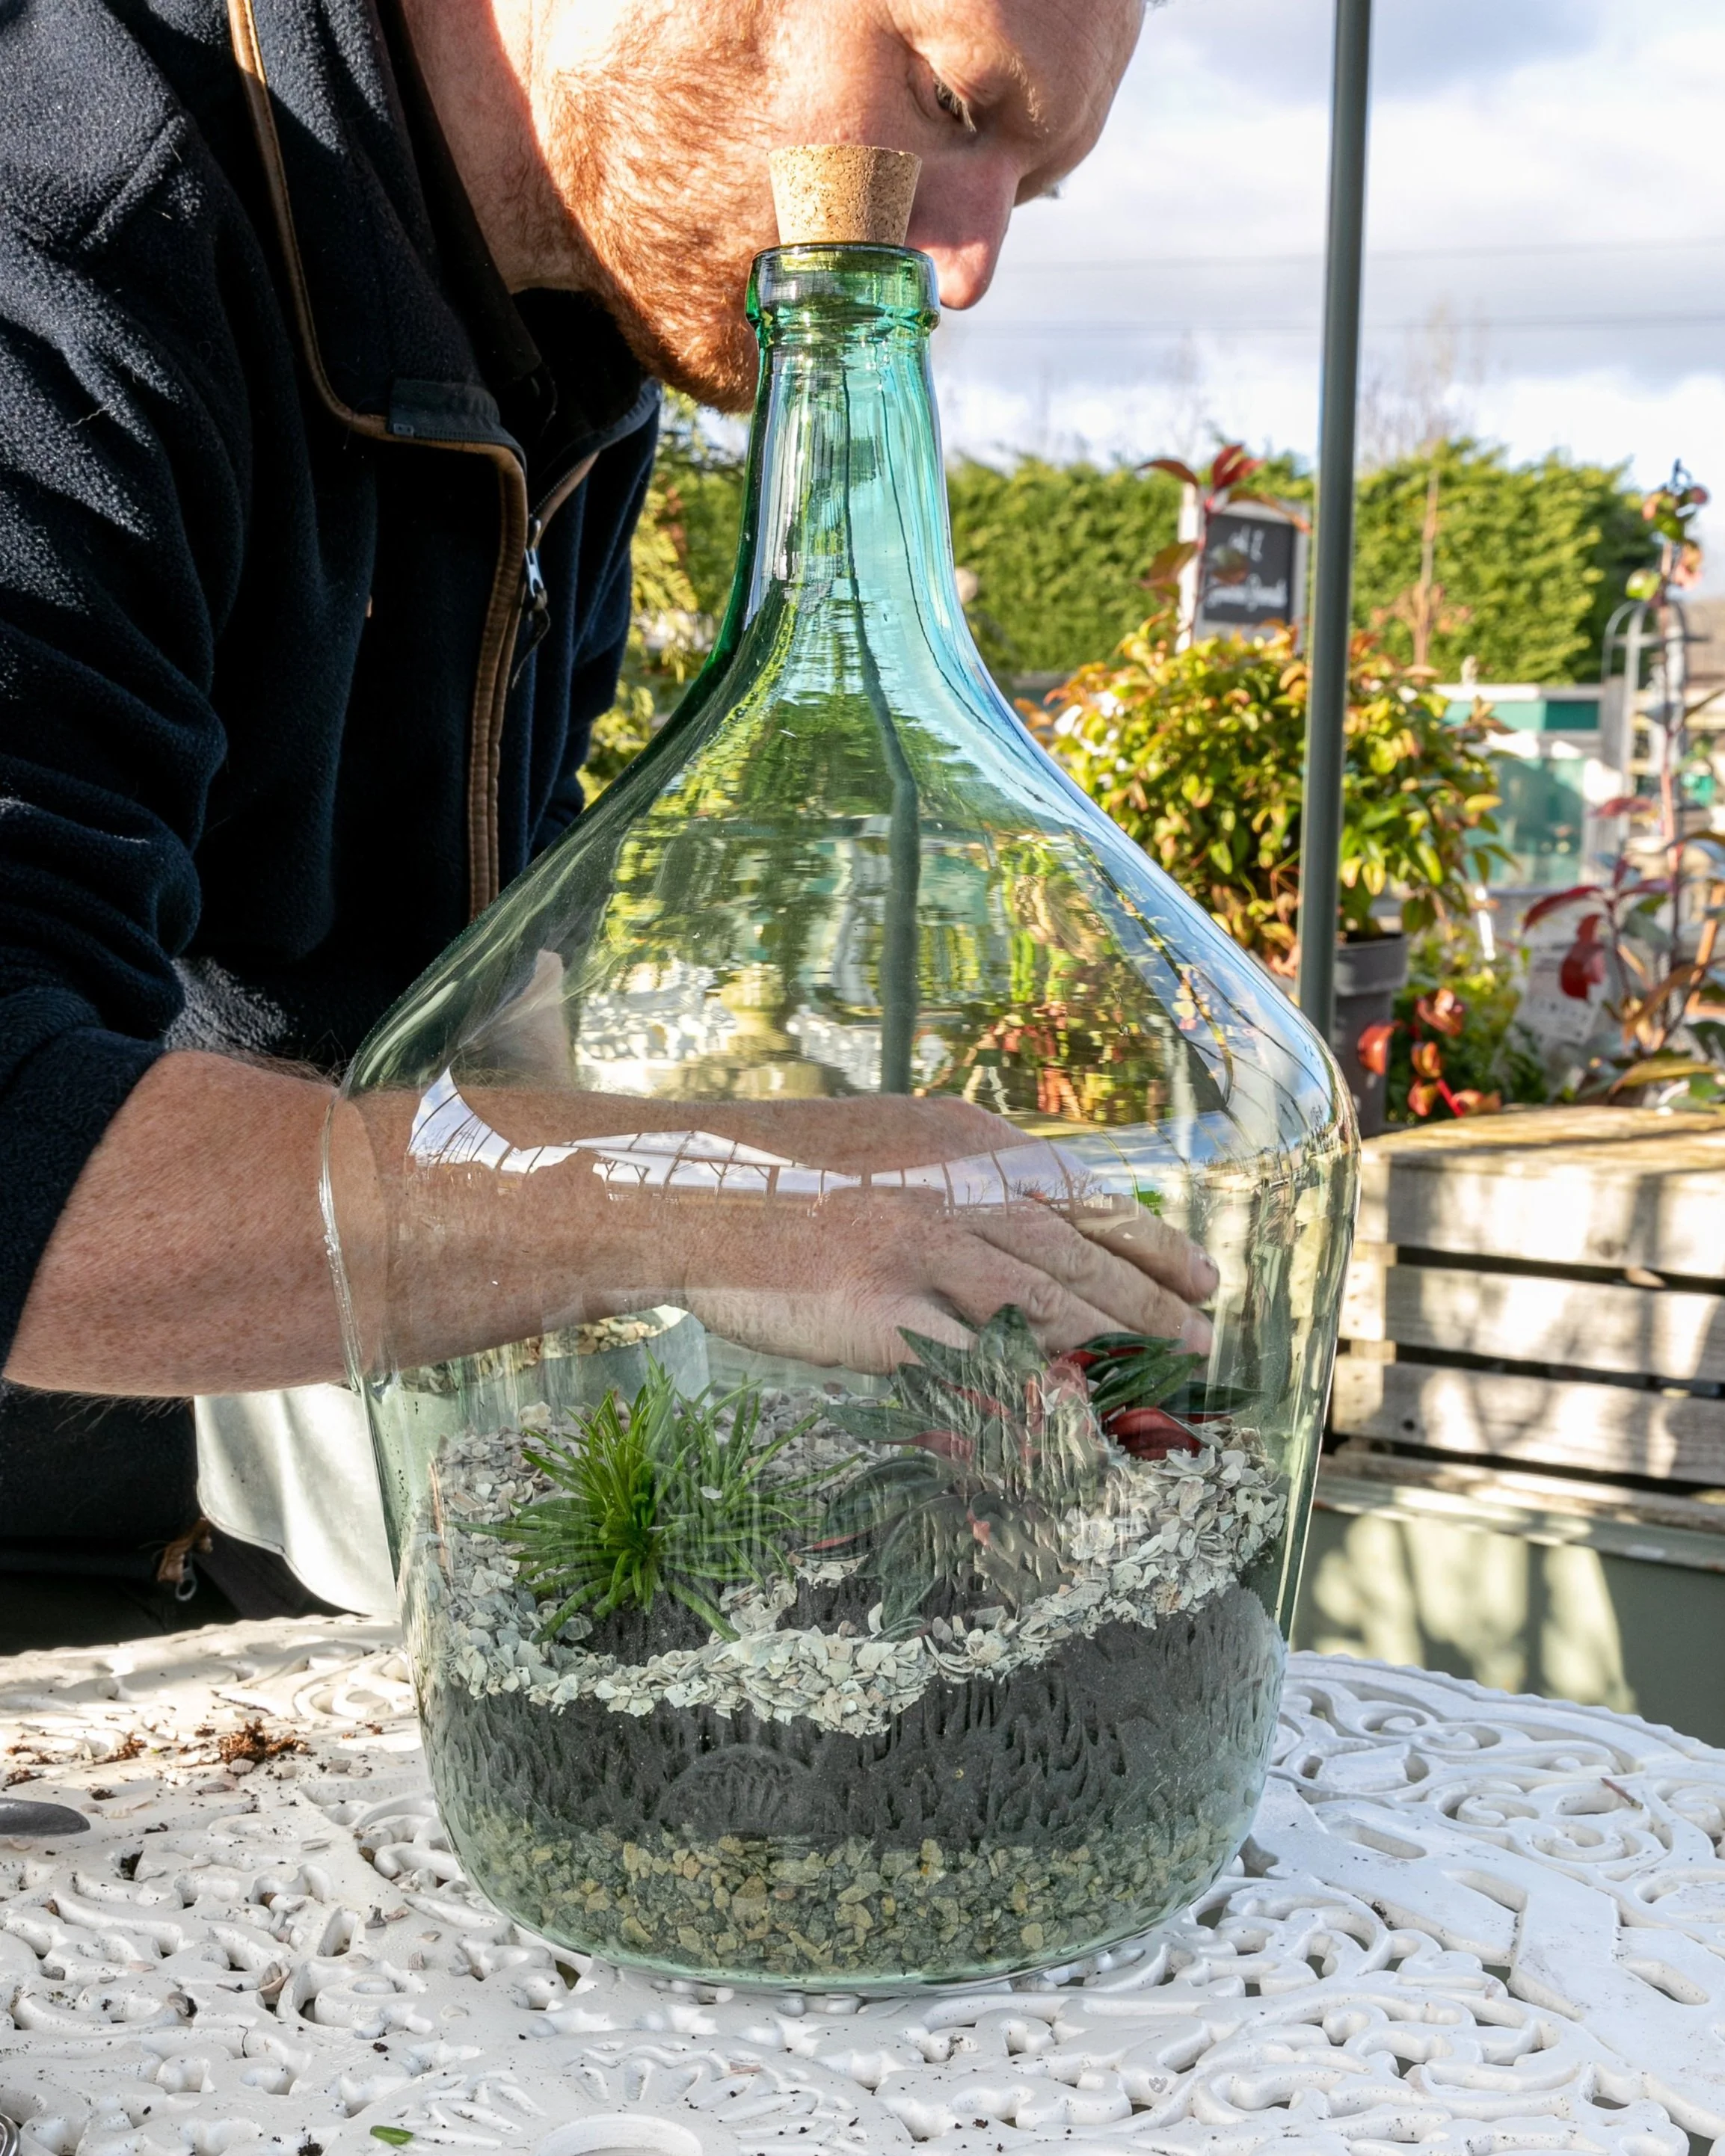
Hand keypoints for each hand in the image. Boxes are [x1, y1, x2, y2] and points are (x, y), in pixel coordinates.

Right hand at [383, 1081, 1217, 1378]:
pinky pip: (972, 1370)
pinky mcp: (880, 1314)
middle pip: (1079, 1261)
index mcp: (964, 1143)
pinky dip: (1026, 1404)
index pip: (1084, 1196)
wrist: (679, 1187)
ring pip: (1045, 1315)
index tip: (1202, 1281)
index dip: (1151, 1245)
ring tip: (1164, 1397)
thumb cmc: (777, 1171)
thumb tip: (1029, 1232)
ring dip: (1114, 1362)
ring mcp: (921, 1251)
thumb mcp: (888, 1145)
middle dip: (1152, 1313)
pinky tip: (1068, 1432)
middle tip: (1204, 1351)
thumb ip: (961, 1184)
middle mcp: (957, 1190)